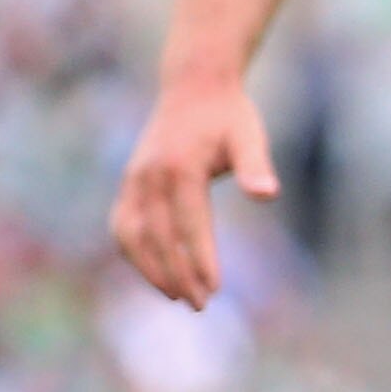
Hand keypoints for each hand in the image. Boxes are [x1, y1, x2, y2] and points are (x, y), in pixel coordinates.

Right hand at [110, 71, 276, 308]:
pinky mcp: (128, 184)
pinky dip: (134, 253)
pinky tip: (156, 274)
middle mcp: (149, 176)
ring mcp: (134, 180)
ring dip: (151, 270)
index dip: (200, 258)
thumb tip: (267, 195)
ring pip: (132, 236)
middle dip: (178, 274)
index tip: (215, 289)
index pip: (190, 224)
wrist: (194, 87)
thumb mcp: (250, 136)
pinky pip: (123, 226)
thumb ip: (256, 166)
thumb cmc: (229, 116)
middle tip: (201, 304)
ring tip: (178, 297)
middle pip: (159, 237)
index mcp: (180, 168)